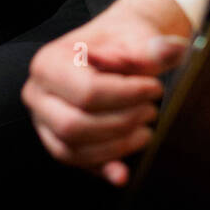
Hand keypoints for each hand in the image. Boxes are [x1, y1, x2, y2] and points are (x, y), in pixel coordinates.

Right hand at [21, 0, 190, 185]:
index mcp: (49, 63)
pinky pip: (79, 164)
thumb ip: (153, 48)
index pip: (86, 92)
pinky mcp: (59, 143)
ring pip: (75, 150)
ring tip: (146, 128)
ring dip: (117, 146)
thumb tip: (172, 49)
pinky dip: (104, 168)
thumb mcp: (138, 36)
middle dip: (121, 123)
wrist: (117, 49)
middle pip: (74, 126)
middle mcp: (38, 95)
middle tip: (150, 110)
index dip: (126, 96)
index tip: (154, 89)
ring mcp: (44, 122)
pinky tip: (123, 172)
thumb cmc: (122, 42)